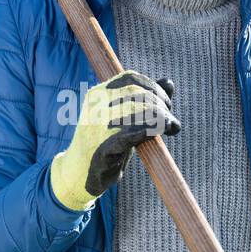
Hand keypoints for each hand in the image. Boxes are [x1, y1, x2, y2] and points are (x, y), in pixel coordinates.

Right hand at [49, 69, 179, 210]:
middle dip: (161, 105)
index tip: (167, 103)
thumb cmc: (106, 142)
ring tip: (171, 126)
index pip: (130, 79)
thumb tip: (169, 82)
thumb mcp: (124, 117)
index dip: (153, 87)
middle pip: (136, 94)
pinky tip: (157, 133)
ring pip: (135, 112)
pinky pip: (129, 136)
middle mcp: (95, 107)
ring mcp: (96, 127)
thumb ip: (146, 100)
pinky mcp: (102, 150)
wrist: (79, 172)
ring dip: (160, 118)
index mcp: (98, 94)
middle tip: (171, 120)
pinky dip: (147, 131)